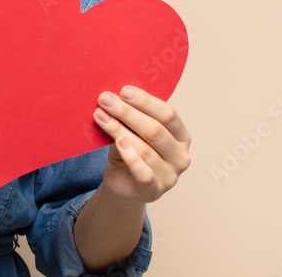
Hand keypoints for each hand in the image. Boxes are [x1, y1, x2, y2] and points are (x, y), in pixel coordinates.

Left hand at [92, 85, 190, 205]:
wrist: (121, 185)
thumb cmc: (129, 153)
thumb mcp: (131, 131)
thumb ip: (130, 117)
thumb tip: (114, 95)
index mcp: (181, 136)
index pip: (168, 115)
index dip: (146, 101)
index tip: (123, 90)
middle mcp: (181, 156)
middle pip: (155, 130)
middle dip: (127, 112)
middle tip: (105, 100)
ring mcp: (170, 176)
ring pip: (145, 148)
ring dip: (119, 129)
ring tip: (100, 116)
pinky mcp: (154, 191)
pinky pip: (143, 173)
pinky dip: (130, 156)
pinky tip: (117, 142)